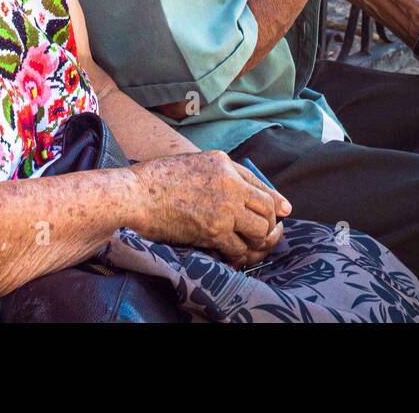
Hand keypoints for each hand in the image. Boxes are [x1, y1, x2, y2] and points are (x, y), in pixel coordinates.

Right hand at [130, 150, 290, 266]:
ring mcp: (224, 208)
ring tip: (250, 246)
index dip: (275, 201)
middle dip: (270, 223)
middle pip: (267, 207)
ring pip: (260, 229)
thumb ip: (218, 174)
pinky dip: (240, 256)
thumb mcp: (192, 163)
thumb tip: (238, 193)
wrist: (136, 195)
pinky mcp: (214, 230)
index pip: (260, 183)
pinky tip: (233, 256)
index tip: (283, 212)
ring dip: (258, 241)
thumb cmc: (156, 180)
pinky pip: (240, 248)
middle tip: (265, 234)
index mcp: (224, 163)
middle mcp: (230, 183)